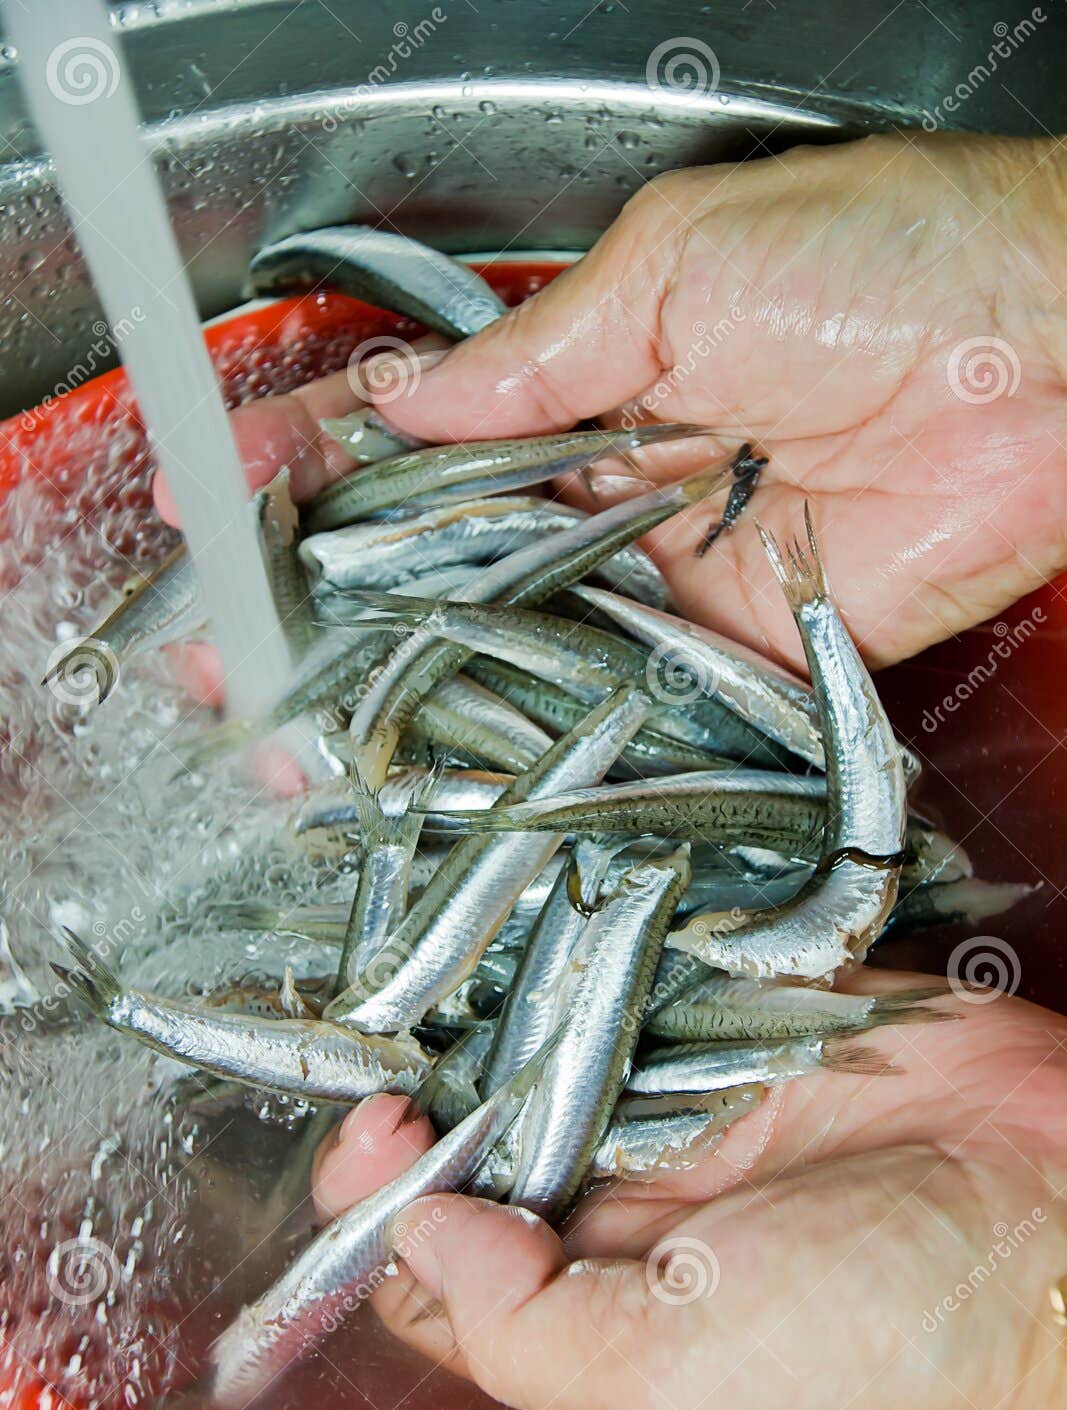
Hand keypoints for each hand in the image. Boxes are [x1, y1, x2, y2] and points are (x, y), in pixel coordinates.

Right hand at [178, 130, 1066, 675]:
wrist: (1051, 350)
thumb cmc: (891, 261)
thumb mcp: (682, 263)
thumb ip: (540, 357)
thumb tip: (411, 401)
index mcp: (594, 372)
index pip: (427, 433)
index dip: (327, 466)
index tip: (234, 497)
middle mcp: (618, 483)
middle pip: (452, 558)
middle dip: (336, 604)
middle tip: (233, 650)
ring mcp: (672, 576)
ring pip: (519, 643)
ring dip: (409, 686)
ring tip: (300, 727)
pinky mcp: (737, 653)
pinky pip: (626, 700)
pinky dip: (539, 732)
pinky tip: (443, 759)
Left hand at [313, 972, 1066, 1409]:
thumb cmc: (897, 1350)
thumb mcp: (670, 1381)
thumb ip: (517, 1321)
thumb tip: (417, 1233)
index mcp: (603, 1312)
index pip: (444, 1265)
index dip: (384, 1199)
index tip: (374, 1121)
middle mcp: (640, 1204)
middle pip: (491, 1130)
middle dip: (432, 1072)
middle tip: (394, 1013)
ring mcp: (701, 1098)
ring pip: (562, 1030)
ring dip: (509, 988)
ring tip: (457, 937)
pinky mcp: (762, 1013)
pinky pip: (661, 959)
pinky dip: (611, 928)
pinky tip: (556, 896)